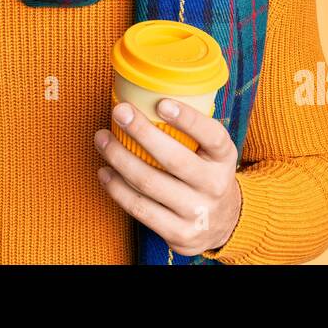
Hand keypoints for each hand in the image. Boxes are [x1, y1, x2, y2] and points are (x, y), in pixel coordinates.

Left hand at [94, 99, 241, 255]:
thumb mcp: (212, 152)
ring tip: (102, 139)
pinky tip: (105, 172)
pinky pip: (140, 209)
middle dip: (141, 133)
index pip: (212, 135)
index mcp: (225, 158)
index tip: (162, 103)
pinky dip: (118, 189)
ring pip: (149, 184)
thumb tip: (144, 94)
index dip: (188, 119)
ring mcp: (197, 212)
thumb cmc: (206, 174)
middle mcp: (215, 186)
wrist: (224, 223)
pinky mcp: (179, 233)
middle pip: (174, 159)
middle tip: (119, 112)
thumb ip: (190, 130)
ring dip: (120, 159)